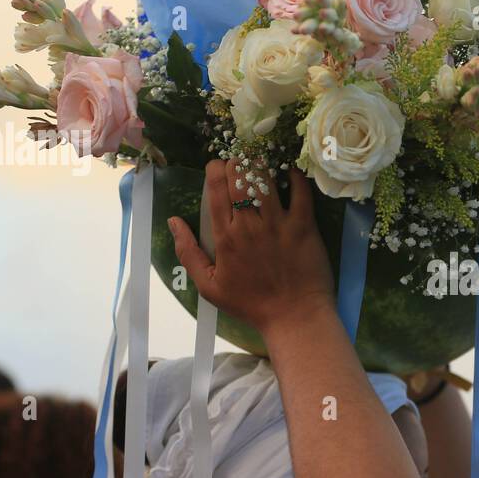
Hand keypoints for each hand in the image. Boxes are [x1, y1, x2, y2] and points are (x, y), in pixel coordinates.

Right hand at [168, 160, 334, 339]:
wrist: (294, 317)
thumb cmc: (251, 304)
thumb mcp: (209, 287)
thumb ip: (188, 253)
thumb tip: (173, 221)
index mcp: (225, 237)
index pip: (216, 189)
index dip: (215, 169)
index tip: (217, 166)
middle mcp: (250, 225)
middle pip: (240, 178)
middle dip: (237, 162)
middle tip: (239, 160)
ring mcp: (279, 224)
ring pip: (266, 181)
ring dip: (261, 165)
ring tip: (260, 160)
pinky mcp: (305, 227)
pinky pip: (302, 193)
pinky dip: (296, 177)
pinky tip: (290, 170)